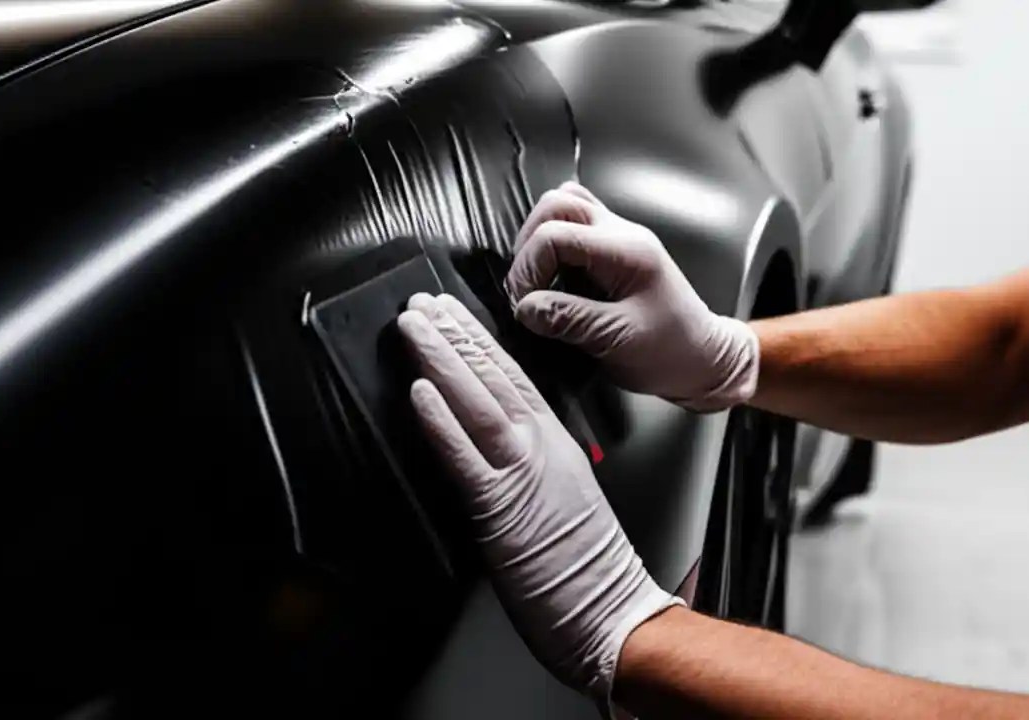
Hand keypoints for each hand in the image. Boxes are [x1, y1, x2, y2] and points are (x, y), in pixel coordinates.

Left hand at [398, 293, 680, 704]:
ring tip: (415, 326)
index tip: (453, 314)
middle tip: (422, 304)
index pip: (514, 377)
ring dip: (442, 359)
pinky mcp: (500, 508)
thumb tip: (491, 443)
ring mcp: (521, 473)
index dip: (478, 340)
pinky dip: (441, 421)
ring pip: (477, 402)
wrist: (613, 612)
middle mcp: (540, 448)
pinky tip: (420, 392)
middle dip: (454, 334)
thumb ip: (532, 462)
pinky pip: (465, 456)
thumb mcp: (565, 494)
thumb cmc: (588, 566)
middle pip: (493, 377)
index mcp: (555, 443)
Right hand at [505, 182, 758, 411]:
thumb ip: (570, 319)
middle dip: (529, 247)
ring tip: (538, 284)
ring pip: (564, 207)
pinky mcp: (610, 252)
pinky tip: (553, 281)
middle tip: (526, 292)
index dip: (529, 268)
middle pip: (556, 204)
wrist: (703, 358)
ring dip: (539, 241)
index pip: (556, 234)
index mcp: (626, 250)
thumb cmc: (671, 351)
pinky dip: (552, 248)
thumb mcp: (618, 340)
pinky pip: (573, 227)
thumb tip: (525, 307)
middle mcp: (621, 233)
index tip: (524, 307)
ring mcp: (617, 237)